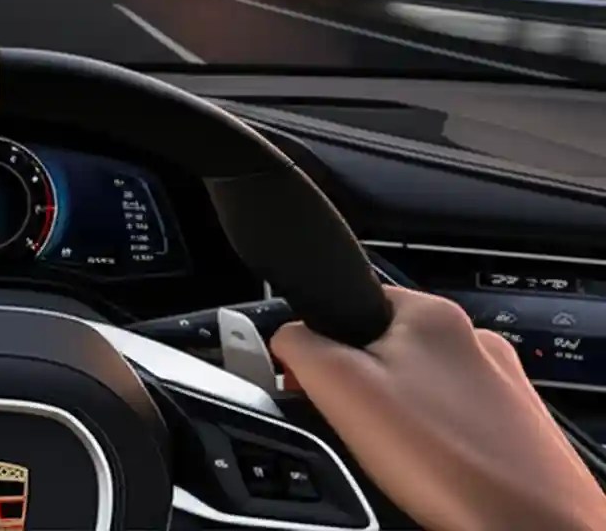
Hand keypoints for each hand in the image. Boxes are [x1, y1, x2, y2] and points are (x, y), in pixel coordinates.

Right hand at [272, 286, 605, 530]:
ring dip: (391, 420)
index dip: (315, 340)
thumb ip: (298, 346)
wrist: (530, 528)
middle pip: (381, 351)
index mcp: (430, 313)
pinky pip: (446, 427)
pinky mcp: (509, 430)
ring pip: (414, 392)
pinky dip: (427, 447)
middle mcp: (471, 341)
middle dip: (354, 388)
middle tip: (347, 426)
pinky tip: (424, 472)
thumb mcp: (342, 387)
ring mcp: (497, 387)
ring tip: (389, 456)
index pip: (349, 301)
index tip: (304, 379)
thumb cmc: (451, 461)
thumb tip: (280, 336)